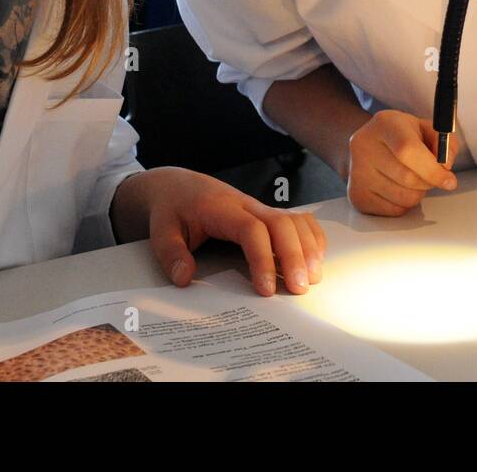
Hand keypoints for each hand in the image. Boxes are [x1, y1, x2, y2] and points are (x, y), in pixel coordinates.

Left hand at [120, 167, 325, 296]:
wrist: (179, 186)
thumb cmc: (173, 209)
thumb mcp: (161, 230)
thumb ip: (170, 253)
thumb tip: (184, 277)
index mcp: (221, 208)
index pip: (251, 229)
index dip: (262, 258)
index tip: (265, 289)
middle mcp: (247, 204)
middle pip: (281, 223)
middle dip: (294, 256)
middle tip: (298, 289)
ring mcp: (260, 207)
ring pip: (294, 220)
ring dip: (307, 247)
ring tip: (312, 278)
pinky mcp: (268, 213)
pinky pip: (299, 219)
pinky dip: (312, 237)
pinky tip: (315, 259)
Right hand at [347, 109, 457, 215]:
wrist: (369, 145)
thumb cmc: (402, 137)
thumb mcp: (426, 128)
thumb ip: (444, 142)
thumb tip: (445, 167)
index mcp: (384, 123)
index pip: (407, 150)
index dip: (432, 169)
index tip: (448, 180)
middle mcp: (364, 145)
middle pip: (408, 178)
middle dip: (429, 182)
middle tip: (431, 177)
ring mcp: (357, 172)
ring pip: (404, 198)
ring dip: (418, 194)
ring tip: (413, 180)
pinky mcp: (357, 194)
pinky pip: (394, 210)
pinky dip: (404, 204)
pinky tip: (399, 188)